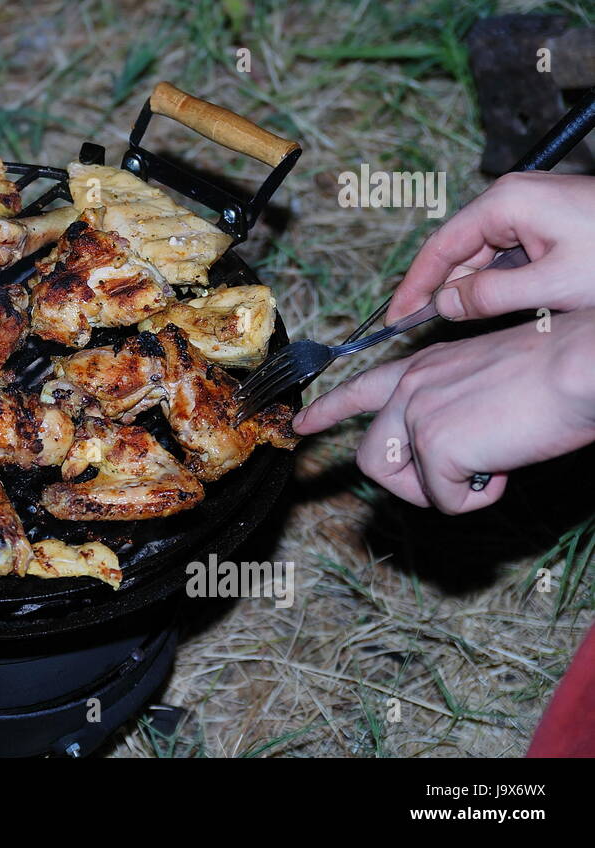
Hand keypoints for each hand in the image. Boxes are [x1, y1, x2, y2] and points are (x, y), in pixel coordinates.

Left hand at [293, 311, 594, 513]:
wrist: (583, 366)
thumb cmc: (558, 373)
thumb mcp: (488, 382)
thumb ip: (455, 407)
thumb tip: (456, 448)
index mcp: (423, 367)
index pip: (359, 388)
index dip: (327, 411)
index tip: (300, 425)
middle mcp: (409, 387)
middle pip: (373, 459)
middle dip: (414, 484)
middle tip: (463, 478)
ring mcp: (415, 413)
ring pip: (402, 482)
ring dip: (446, 490)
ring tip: (492, 464)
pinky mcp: (434, 443)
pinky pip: (446, 500)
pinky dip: (481, 495)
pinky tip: (507, 463)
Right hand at [387, 172, 594, 323]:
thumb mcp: (556, 285)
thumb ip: (492, 296)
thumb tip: (444, 305)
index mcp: (506, 202)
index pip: (440, 247)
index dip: (414, 286)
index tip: (396, 318)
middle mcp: (511, 199)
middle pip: (458, 250)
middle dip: (441, 289)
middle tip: (420, 328)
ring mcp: (529, 208)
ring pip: (482, 255)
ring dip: (472, 289)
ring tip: (459, 323)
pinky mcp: (546, 221)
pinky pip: (506, 253)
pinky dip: (496, 281)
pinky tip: (492, 306)